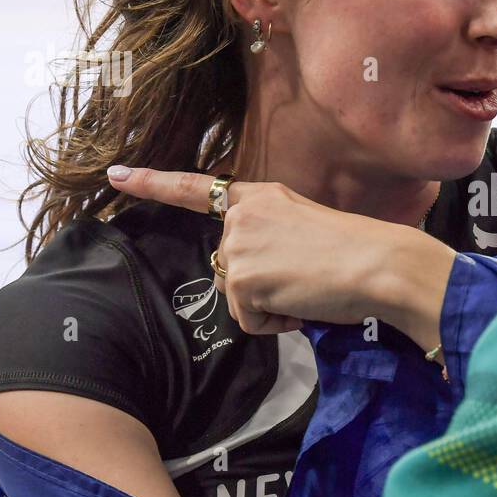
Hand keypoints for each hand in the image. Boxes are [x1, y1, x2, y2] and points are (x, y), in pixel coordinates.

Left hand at [104, 167, 454, 350]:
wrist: (380, 264)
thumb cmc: (360, 251)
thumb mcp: (307, 229)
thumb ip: (271, 240)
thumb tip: (246, 279)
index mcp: (261, 196)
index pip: (197, 188)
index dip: (152, 183)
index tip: (116, 174)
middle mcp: (242, 215)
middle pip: (227, 268)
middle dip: (260, 286)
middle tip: (306, 279)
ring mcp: (239, 245)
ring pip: (238, 296)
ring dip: (270, 305)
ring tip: (309, 290)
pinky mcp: (242, 279)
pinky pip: (249, 320)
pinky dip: (277, 322)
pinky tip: (304, 304)